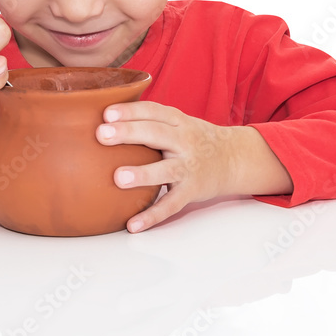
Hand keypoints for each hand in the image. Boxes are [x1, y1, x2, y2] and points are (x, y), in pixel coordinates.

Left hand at [96, 102, 293, 231]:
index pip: (153, 111)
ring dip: (143, 174)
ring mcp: (189, 167)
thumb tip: (104, 118)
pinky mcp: (192, 191)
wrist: (233, 158)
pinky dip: (153, 216)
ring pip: (166, 170)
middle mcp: (185, 141)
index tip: (106, 113)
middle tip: (102, 134)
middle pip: (156, 134)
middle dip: (129, 133)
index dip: (130, 111)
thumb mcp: (178, 122)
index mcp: (178, 121)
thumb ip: (149, 120)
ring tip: (119, 178)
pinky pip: (171, 204)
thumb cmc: (194, 139)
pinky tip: (133, 224)